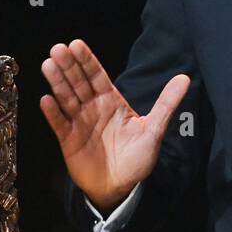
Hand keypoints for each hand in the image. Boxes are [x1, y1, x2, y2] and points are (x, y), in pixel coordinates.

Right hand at [39, 38, 189, 209]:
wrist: (122, 188)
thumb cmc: (138, 158)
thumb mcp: (154, 129)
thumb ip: (166, 103)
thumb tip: (185, 78)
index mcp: (112, 102)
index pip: (97, 75)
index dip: (87, 60)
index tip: (76, 44)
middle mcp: (93, 108)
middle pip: (79, 82)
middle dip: (69, 66)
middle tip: (58, 48)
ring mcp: (79, 123)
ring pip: (66, 98)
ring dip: (57, 82)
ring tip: (48, 65)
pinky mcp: (68, 141)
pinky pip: (59, 124)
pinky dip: (53, 113)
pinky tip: (46, 100)